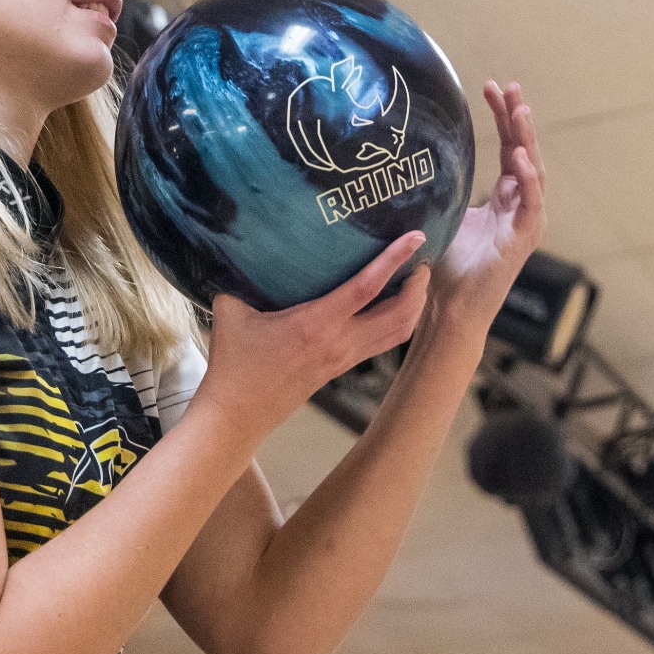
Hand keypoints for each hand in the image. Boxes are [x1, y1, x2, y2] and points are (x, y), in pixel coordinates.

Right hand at [195, 232, 430, 437]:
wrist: (237, 416)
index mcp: (315, 325)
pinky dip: (398, 322)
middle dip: (419, 285)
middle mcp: (339, 343)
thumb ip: (239, 278)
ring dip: (414, 306)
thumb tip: (237, 247)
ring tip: (415, 280)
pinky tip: (392, 305)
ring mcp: (344, 359)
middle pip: (400, 315)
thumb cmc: (233, 365)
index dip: (394, 259)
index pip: (366, 287)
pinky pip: (383, 343)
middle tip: (423, 259)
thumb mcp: (230, 311)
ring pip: (398, 333)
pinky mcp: (341, 368)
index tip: (415, 237)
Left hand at [431, 81, 546, 324]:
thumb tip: (406, 156)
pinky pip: (531, 202)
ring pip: (534, 171)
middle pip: (524, 151)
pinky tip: (520, 157)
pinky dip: (528, 178)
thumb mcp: (439, 213)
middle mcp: (517, 204)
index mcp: (502, 197)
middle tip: (509, 87)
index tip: (489, 86)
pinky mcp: (524, 238)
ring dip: (528, 139)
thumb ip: (437, 187)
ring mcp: (524, 220)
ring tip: (520, 110)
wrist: (448, 306)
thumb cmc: (444, 265)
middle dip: (517, 118)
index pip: (507, 147)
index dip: (501, 117)